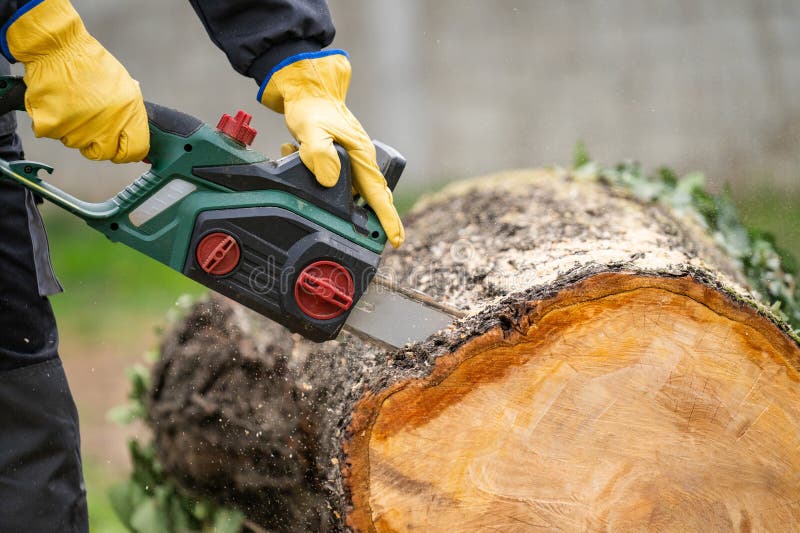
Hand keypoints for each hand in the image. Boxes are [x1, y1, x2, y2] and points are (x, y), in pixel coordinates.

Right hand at [4, 0, 148, 162]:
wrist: (58, 48)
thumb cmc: (91, 63)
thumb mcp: (125, 86)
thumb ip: (130, 113)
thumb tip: (135, 133)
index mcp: (129, 115)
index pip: (135, 151)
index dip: (128, 152)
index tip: (121, 147)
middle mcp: (107, 126)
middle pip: (105, 154)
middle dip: (98, 143)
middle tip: (91, 125)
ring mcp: (80, 129)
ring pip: (77, 144)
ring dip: (74, 130)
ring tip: (73, 105)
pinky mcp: (54, 127)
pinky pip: (54, 133)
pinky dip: (52, 122)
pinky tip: (57, 104)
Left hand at [259, 51, 404, 247]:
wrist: (308, 90)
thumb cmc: (312, 109)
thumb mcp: (312, 131)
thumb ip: (319, 155)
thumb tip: (329, 181)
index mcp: (361, 157)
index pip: (378, 195)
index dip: (387, 219)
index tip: (395, 239)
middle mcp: (362, 161)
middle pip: (374, 198)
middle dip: (376, 220)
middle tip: (379, 243)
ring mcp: (353, 160)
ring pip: (350, 189)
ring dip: (329, 192)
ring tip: (307, 170)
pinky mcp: (342, 159)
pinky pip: (334, 177)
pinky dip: (314, 173)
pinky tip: (293, 152)